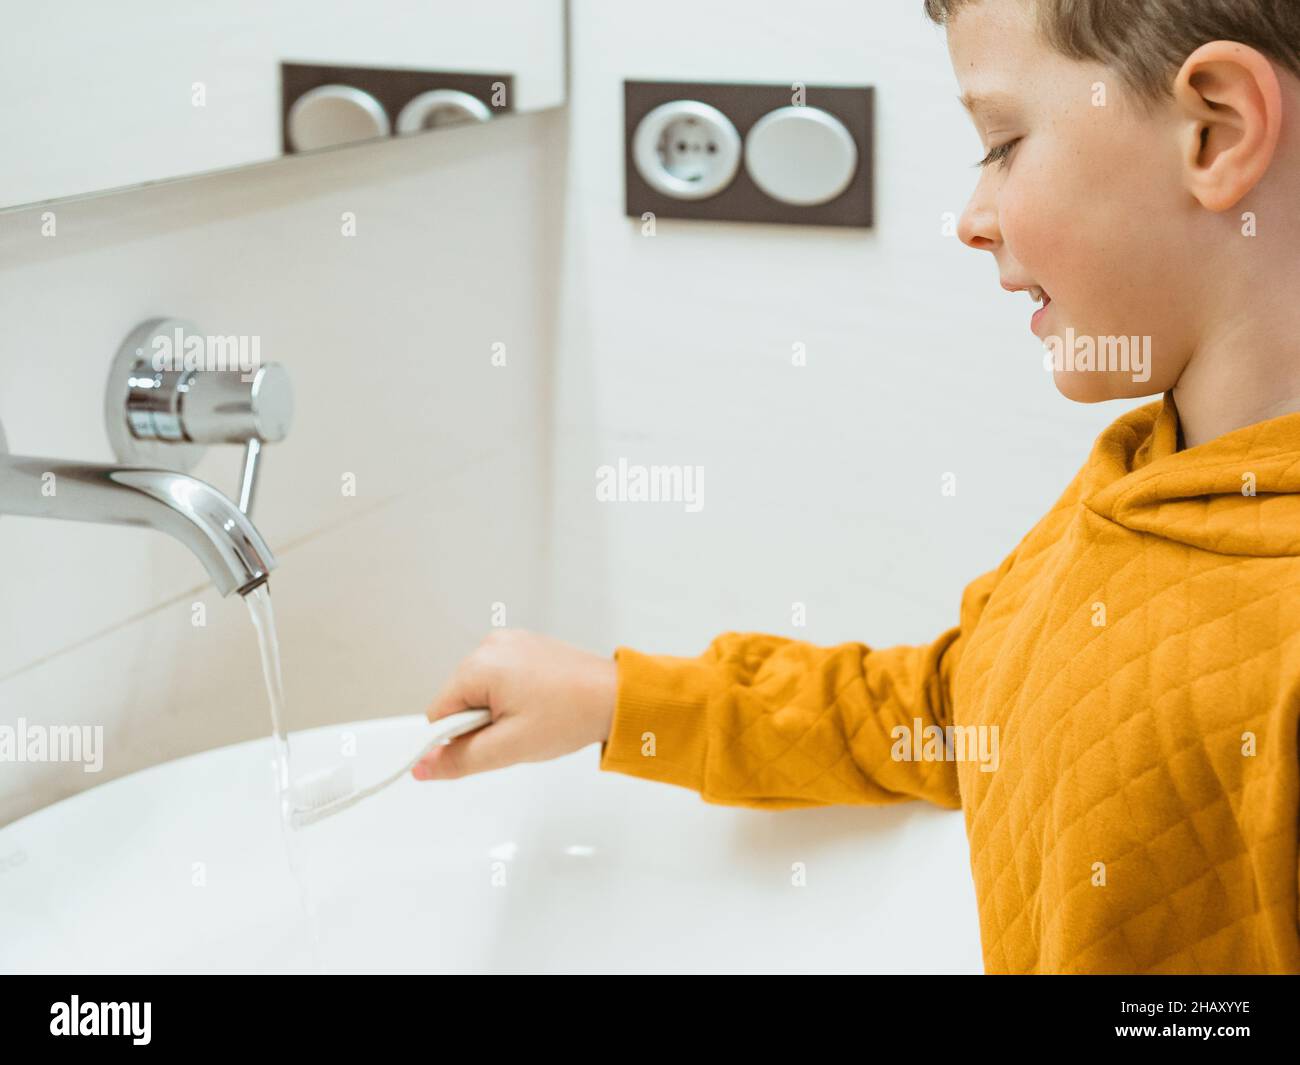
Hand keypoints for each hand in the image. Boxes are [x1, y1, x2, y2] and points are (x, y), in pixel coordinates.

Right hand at [412, 629, 617, 780]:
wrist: (616, 698)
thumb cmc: (572, 714)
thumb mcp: (509, 748)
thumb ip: (460, 759)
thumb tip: (423, 767)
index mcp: (480, 664)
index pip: (438, 713)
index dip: (458, 739)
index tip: (488, 745)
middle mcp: (490, 644)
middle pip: (459, 700)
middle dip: (481, 724)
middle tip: (519, 730)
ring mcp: (509, 642)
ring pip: (480, 692)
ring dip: (497, 712)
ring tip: (532, 717)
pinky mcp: (525, 646)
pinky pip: (501, 680)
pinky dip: (513, 697)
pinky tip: (539, 704)